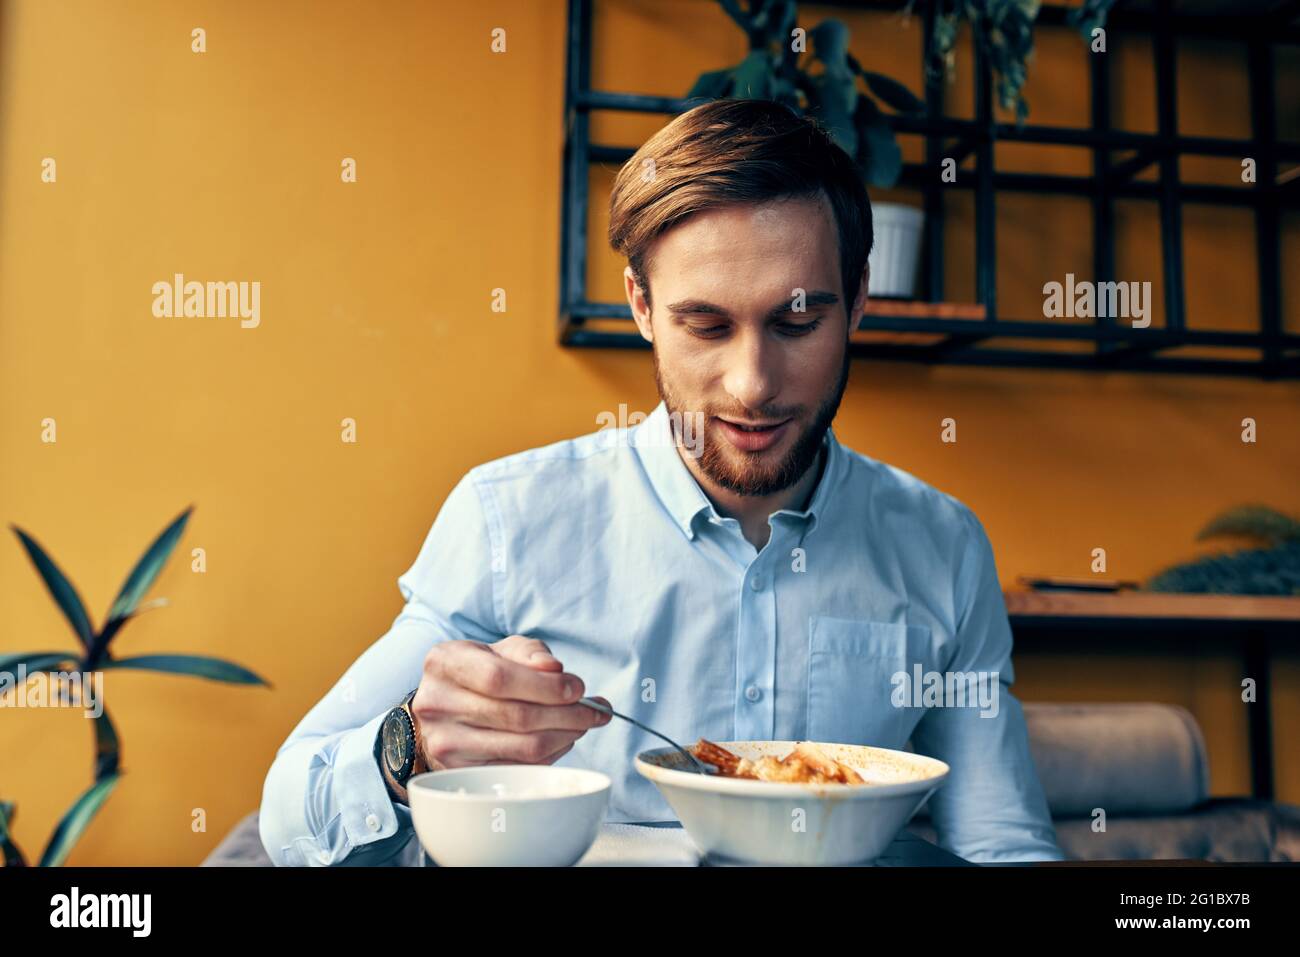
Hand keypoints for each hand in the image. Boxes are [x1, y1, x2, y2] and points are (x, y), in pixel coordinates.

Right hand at [410, 635, 610, 768]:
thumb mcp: (500, 649)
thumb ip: (529, 653)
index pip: (499, 678)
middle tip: (596, 710)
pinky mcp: (459, 771)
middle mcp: (437, 704)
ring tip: (584, 723)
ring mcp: (445, 742)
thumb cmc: (478, 672)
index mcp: (445, 663)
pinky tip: (562, 739)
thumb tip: (555, 670)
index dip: (545, 687)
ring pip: (522, 747)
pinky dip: (551, 755)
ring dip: (565, 736)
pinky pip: (519, 768)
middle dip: (567, 714)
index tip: (578, 688)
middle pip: (516, 716)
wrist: (442, 707)